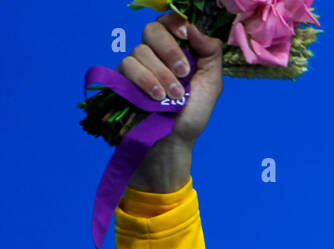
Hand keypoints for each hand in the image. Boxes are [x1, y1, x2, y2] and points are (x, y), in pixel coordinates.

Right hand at [121, 12, 223, 191]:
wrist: (172, 141)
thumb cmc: (191, 114)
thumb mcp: (211, 84)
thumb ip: (210, 54)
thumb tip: (196, 28)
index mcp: (177, 50)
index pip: (170, 23)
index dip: (175, 23)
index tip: (186, 36)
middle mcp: (155, 53)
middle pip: (153, 29)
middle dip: (170, 49)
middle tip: (184, 72)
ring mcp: (137, 64)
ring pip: (142, 50)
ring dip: (162, 74)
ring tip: (175, 96)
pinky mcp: (122, 78)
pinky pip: (129, 65)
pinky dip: (146, 79)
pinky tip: (157, 96)